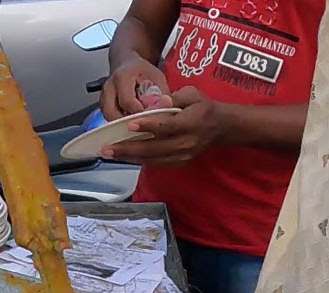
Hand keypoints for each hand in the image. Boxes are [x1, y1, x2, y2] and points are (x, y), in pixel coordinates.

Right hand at [100, 57, 170, 120]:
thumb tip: (168, 107)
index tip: (150, 119)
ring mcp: (103, 96)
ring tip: (138, 123)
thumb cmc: (143, 71)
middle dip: (127, 123)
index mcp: (123, 76)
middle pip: (111, 113)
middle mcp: (109, 86)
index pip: (128, 101)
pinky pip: (109, 118)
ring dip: (122, 124)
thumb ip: (162, 93)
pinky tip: (132, 121)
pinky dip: (119, 123)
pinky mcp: (102, 104)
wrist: (127, 65)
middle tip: (142, 126)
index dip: (139, 114)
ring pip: (109, 118)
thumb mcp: (157, 77)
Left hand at [104, 87, 224, 166]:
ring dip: (129, 157)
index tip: (129, 124)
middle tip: (107, 148)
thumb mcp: (193, 94)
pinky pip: (156, 163)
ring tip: (110, 154)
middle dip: (128, 149)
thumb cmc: (203, 108)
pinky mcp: (179, 162)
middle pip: (154, 148)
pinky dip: (138, 160)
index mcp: (191, 124)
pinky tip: (124, 156)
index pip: (166, 126)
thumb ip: (175, 97)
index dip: (147, 126)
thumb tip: (159, 102)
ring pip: (152, 159)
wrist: (221, 128)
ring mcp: (183, 155)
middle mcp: (186, 143)